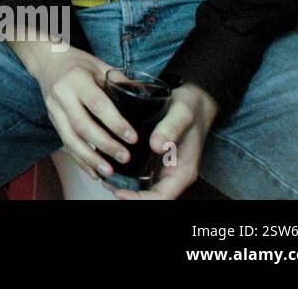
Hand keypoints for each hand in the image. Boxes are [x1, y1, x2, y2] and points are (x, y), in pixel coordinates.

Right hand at [19, 44, 139, 182]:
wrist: (47, 61)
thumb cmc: (78, 63)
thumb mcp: (100, 65)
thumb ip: (120, 81)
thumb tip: (145, 96)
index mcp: (76, 79)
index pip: (97, 104)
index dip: (115, 123)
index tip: (132, 138)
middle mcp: (62, 95)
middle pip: (82, 125)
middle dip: (104, 144)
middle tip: (124, 157)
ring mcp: (54, 109)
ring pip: (70, 138)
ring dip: (89, 158)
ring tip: (109, 171)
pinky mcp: (52, 120)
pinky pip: (65, 144)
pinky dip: (79, 160)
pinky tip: (93, 172)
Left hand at [110, 84, 217, 199]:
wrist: (194, 99)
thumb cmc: (190, 107)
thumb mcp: (182, 113)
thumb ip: (171, 128)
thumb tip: (156, 146)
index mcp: (183, 170)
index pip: (162, 197)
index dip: (140, 199)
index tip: (119, 192)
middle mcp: (173, 173)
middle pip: (151, 195)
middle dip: (129, 194)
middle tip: (105, 182)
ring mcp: (164, 167)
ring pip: (144, 185)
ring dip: (126, 185)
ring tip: (103, 175)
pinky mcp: (156, 158)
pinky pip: (142, 172)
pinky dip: (127, 172)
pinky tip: (110, 162)